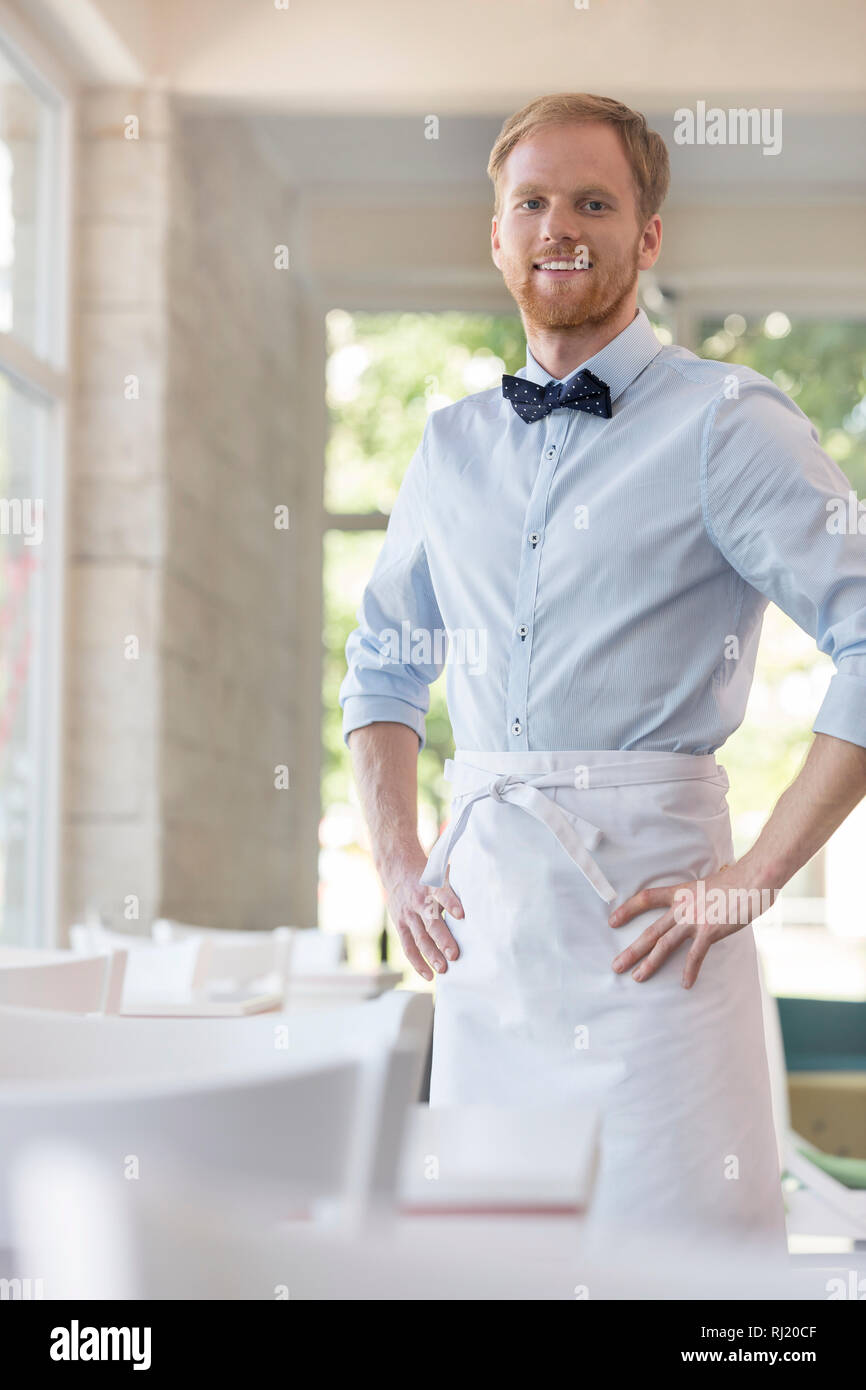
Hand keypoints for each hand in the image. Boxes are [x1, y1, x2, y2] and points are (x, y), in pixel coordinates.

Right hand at [383, 856, 463, 981]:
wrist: (397, 868)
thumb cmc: (428, 873)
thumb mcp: (441, 870)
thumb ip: (458, 882)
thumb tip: (487, 887)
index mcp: (431, 885)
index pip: (441, 893)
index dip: (450, 903)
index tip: (462, 915)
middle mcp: (419, 902)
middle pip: (430, 922)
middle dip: (443, 939)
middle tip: (455, 955)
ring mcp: (408, 915)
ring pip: (419, 938)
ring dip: (431, 955)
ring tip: (443, 970)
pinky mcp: (400, 925)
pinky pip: (408, 947)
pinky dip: (417, 962)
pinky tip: (429, 976)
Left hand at [607, 863, 777, 987]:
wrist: (753, 879)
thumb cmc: (738, 881)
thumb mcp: (710, 886)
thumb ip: (700, 898)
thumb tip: (701, 905)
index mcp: (681, 892)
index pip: (646, 898)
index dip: (627, 909)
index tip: (612, 920)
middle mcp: (683, 907)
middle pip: (650, 930)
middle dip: (632, 950)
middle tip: (616, 965)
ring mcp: (695, 919)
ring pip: (664, 944)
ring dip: (649, 963)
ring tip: (637, 977)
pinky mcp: (710, 931)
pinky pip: (696, 955)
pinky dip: (690, 970)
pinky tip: (685, 984)